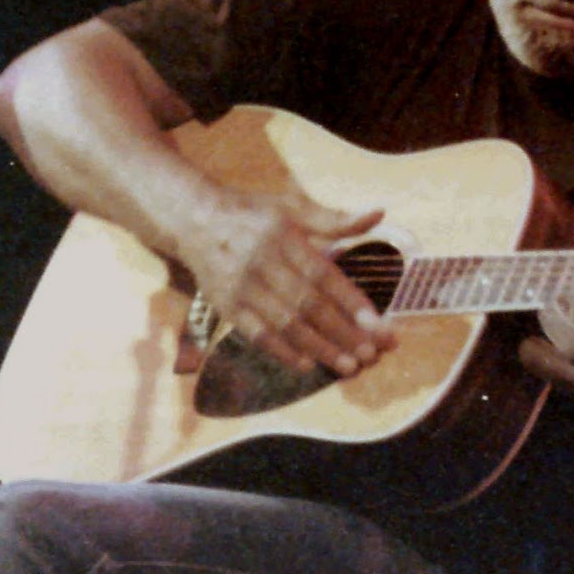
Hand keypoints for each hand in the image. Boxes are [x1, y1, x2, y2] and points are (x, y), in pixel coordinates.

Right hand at [180, 191, 395, 376]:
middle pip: (307, 304)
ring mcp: (241, 287)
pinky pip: (256, 334)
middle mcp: (262, 262)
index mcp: (283, 236)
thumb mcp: (292, 207)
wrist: (193, 219)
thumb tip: (379, 214)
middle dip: (342, 332)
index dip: (352, 302)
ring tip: (349, 366)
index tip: (379, 325)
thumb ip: (335, 218)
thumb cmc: (252, 214)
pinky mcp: (225, 306)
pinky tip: (306, 365)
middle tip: (372, 354)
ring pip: (284, 324)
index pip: (323, 275)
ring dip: (319, 348)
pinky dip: (281, 351)